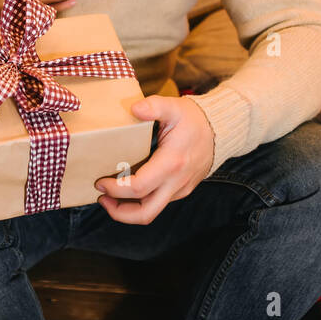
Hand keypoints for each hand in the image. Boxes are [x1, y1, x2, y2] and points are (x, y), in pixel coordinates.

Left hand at [93, 95, 214, 224]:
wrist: (220, 131)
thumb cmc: (194, 119)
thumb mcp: (174, 107)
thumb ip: (154, 106)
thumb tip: (133, 108)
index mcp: (172, 163)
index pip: (139, 187)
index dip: (116, 188)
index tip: (100, 181)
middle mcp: (176, 182)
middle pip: (145, 213)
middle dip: (118, 212)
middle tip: (102, 197)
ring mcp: (179, 189)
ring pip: (151, 212)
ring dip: (128, 211)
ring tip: (110, 198)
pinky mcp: (180, 191)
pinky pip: (158, 204)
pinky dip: (139, 202)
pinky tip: (127, 189)